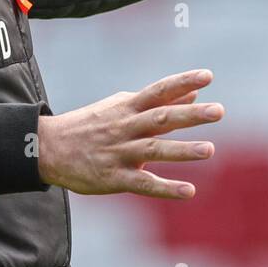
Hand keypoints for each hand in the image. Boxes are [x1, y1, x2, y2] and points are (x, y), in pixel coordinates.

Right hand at [36, 69, 222, 198]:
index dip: (182, 82)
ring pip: (154, 150)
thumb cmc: (91, 126)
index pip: (158, 91)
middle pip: (160, 118)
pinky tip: (189, 191)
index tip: (208, 75)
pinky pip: (143, 183)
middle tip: (218, 110)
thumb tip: (195, 91)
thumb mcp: (121, 107)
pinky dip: (166, 188)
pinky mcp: (114, 178)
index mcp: (127, 108)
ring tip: (209, 149)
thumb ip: (159, 102)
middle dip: (190, 115)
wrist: (49, 148)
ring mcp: (119, 153)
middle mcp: (125, 127)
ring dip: (182, 150)